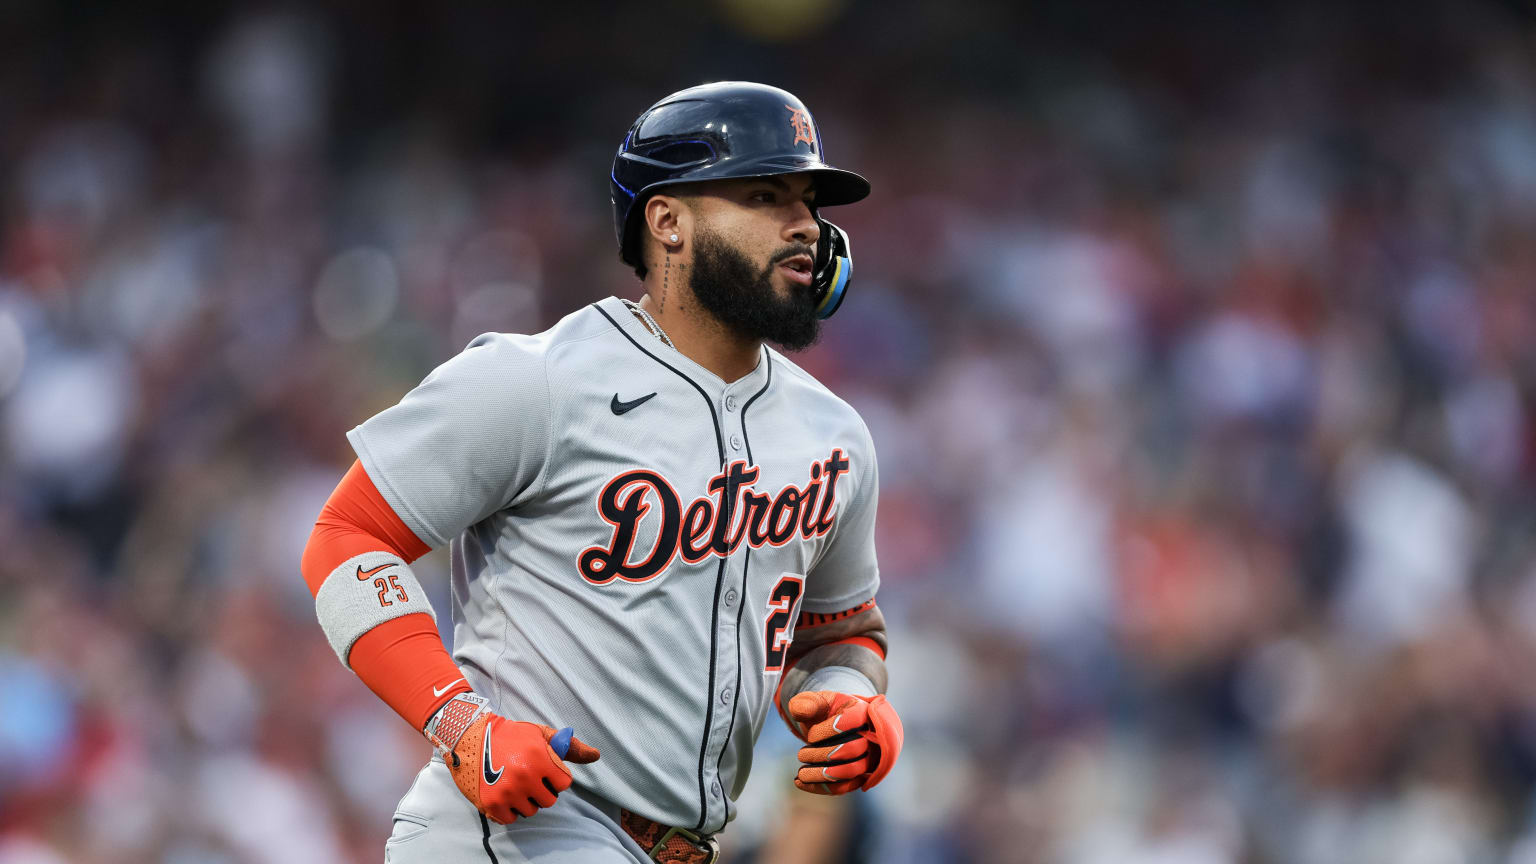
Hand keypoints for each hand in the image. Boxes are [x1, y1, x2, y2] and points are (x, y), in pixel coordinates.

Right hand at [444, 712, 600, 823]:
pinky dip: (510, 810)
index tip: (544, 770)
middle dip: (542, 790)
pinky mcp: (491, 803)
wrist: (471, 737)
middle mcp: (525, 777)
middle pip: (549, 800)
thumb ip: (570, 747)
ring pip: (531, 811)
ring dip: (526, 800)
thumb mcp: (541, 734)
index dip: (555, 777)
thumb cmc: (511, 735)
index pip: (564, 784)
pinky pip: (512, 818)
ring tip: (515, 784)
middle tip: (529, 778)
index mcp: (540, 758)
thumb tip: (595, 756)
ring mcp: (508, 792)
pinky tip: (505, 793)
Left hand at [787, 691, 902, 794]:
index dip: (828, 730)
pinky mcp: (860, 776)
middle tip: (801, 754)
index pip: (852, 720)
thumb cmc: (825, 711)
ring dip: (821, 774)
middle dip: (822, 754)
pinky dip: (821, 787)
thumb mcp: (815, 701)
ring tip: (800, 773)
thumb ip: (806, 702)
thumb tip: (801, 710)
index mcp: (862, 711)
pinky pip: (844, 787)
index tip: (810, 735)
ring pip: (850, 772)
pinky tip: (800, 783)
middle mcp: (872, 735)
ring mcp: (869, 758)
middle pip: (853, 749)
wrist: (832, 726)